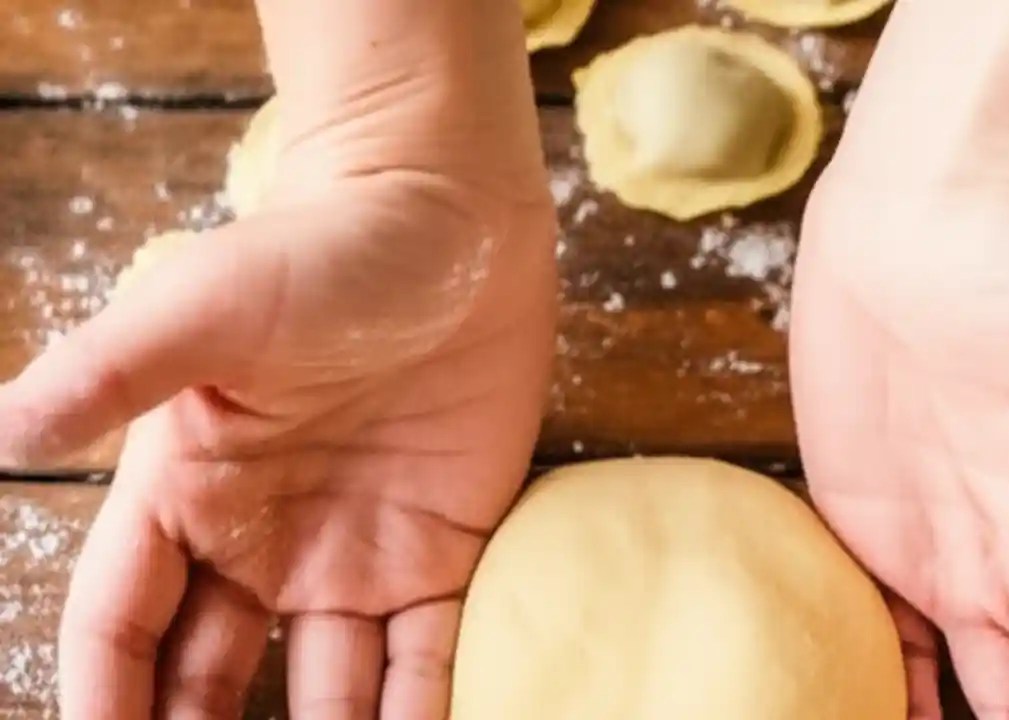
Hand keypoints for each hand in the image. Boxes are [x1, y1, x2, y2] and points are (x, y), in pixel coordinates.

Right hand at [0, 36, 556, 718]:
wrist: (449, 218)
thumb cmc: (320, 247)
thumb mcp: (204, 304)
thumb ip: (110, 373)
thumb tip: (2, 432)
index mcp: (186, 493)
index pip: (122, 628)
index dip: (106, 703)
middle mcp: (263, 540)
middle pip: (212, 683)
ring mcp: (355, 552)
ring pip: (324, 692)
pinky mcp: (441, 547)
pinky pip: (425, 656)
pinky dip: (421, 712)